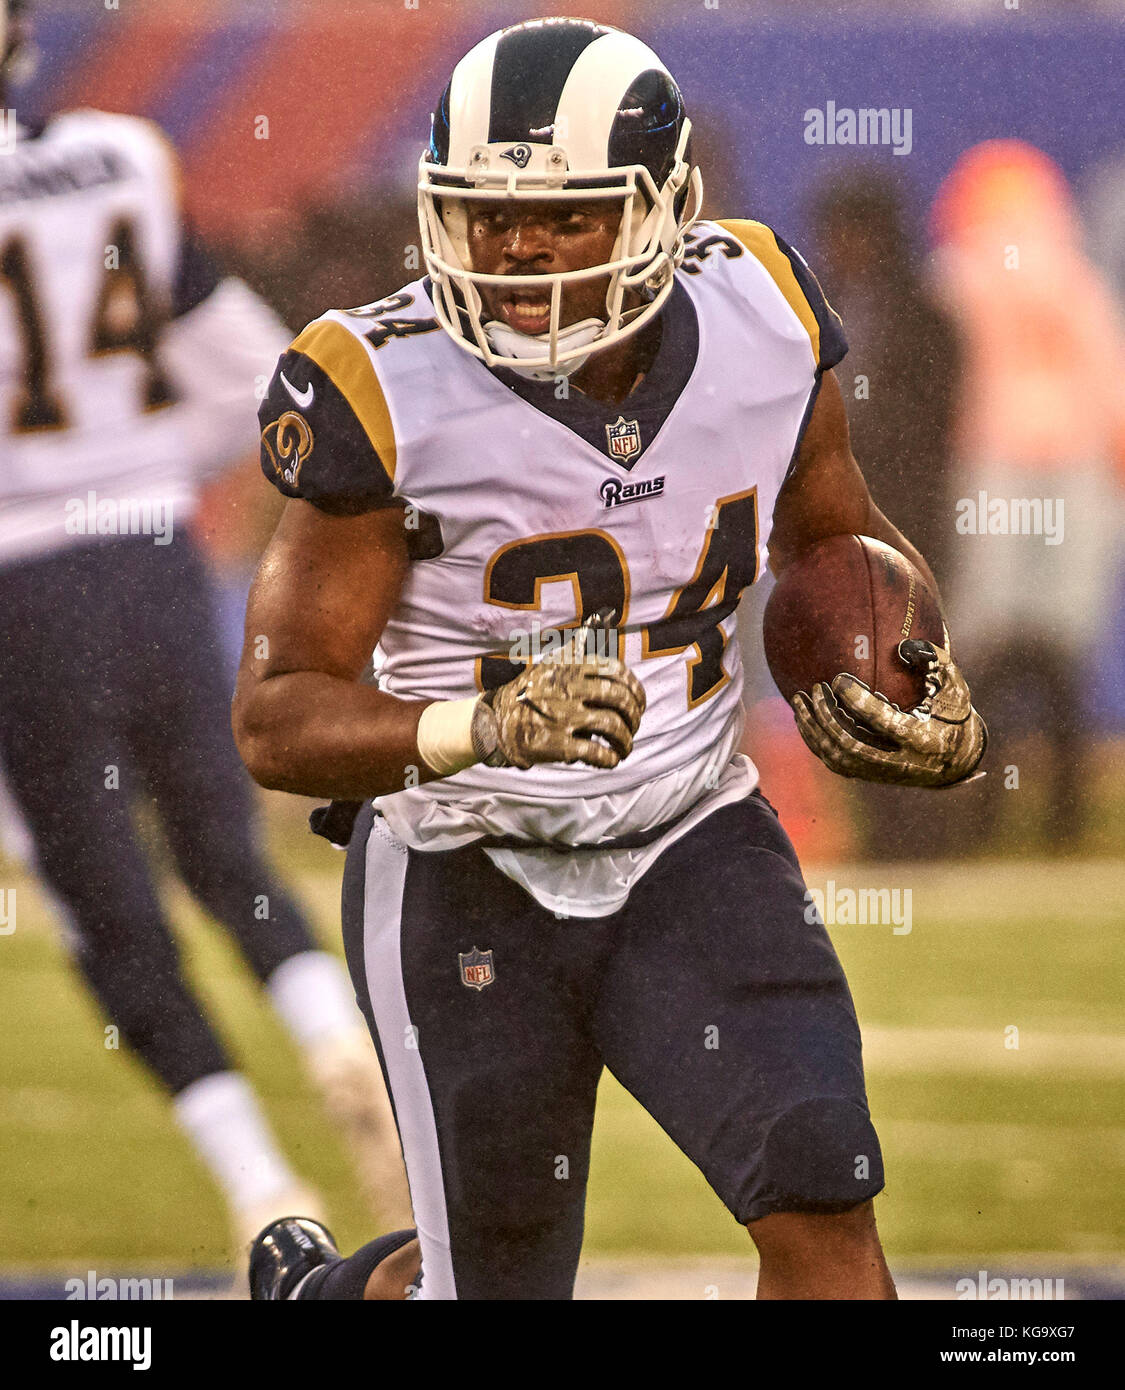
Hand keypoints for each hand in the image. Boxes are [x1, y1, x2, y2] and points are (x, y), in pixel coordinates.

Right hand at [471, 617, 645, 769]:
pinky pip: (595, 752)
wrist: (496, 721)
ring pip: (612, 726)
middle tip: (634, 726)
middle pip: (619, 699)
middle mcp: (567, 688)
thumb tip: (607, 614)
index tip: (639, 703)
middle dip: (634, 715)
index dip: (635, 689)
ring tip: (625, 748)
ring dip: (626, 740)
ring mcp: (562, 716)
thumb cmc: (532, 692)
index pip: (616, 671)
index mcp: (569, 667)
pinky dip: (609, 758)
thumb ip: (580, 646)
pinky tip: (611, 760)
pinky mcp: (556, 744)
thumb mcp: (552, 663)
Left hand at [791, 639, 986, 787]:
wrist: (957, 761)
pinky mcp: (868, 776)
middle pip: (851, 745)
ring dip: (814, 730)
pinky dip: (815, 740)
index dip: (858, 701)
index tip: (838, 678)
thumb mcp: (955, 687)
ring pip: (837, 758)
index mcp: (923, 740)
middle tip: (814, 688)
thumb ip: (935, 662)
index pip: (884, 723)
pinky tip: (804, 716)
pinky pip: (834, 762)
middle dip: (827, 718)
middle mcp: (899, 763)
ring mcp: (881, 773)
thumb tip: (904, 646)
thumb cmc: (954, 715)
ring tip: (798, 700)